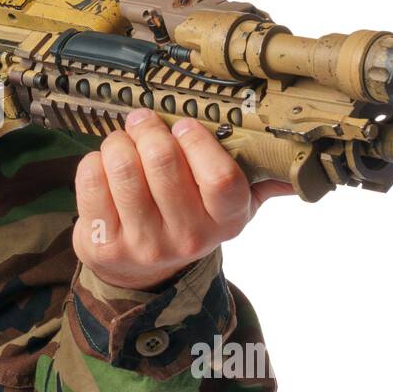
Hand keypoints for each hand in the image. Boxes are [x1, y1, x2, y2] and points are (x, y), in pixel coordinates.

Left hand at [72, 108, 296, 290]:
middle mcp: (187, 237)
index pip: (221, 178)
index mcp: (225, 221)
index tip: (185, 124)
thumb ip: (261, 183)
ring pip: (124, 168)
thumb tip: (300, 171)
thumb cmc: (188, 220)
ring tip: (123, 139)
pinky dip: (94, 161)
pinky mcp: (103, 242)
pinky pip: (92, 182)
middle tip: (144, 121)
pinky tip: (104, 164)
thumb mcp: (229, 208)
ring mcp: (143, 243)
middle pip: (163, 163)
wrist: (140, 270)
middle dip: (149, 129)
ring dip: (119, 142)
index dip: (199, 142)